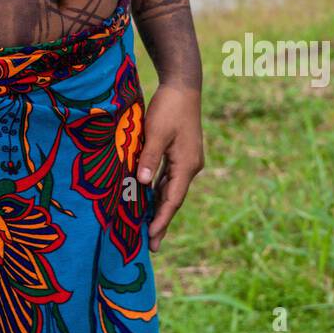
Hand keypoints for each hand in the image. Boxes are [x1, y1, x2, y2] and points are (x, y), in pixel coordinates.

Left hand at [137, 86, 203, 252]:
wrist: (183, 86)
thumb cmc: (169, 107)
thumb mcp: (156, 132)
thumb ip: (149, 159)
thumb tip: (142, 184)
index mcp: (187, 165)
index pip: (172, 199)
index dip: (161, 219)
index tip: (152, 238)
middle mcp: (190, 166)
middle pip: (173, 199)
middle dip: (162, 221)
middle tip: (152, 246)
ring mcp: (187, 160)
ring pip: (171, 190)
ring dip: (160, 208)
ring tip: (149, 229)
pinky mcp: (181, 154)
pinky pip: (169, 179)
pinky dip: (159, 191)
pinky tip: (150, 200)